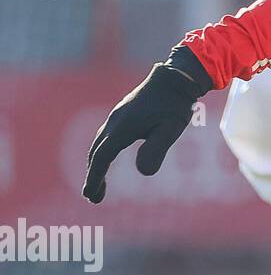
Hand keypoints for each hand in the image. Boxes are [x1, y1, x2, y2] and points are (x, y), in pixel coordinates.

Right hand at [82, 47, 211, 203]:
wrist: (176, 78)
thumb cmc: (176, 104)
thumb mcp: (171, 128)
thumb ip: (157, 149)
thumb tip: (143, 172)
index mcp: (123, 127)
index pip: (102, 157)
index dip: (95, 178)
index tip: (90, 196)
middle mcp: (114, 122)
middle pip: (96, 152)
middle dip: (93, 175)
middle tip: (93, 197)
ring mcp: (117, 116)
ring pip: (99, 144)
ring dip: (96, 164)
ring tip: (99, 184)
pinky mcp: (122, 114)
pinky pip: (105, 136)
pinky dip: (102, 152)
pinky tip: (109, 158)